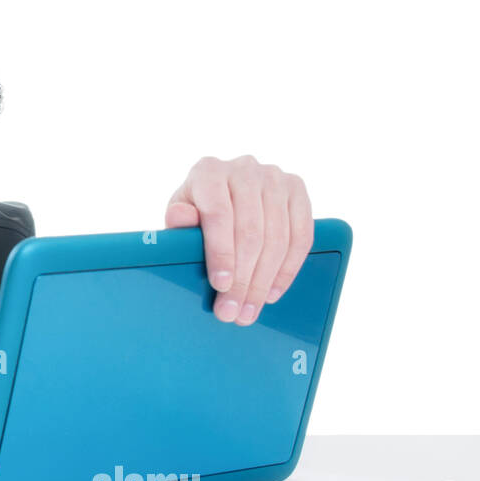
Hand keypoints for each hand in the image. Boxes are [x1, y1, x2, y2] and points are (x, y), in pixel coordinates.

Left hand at [165, 155, 313, 325]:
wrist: (219, 193)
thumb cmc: (195, 209)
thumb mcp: (179, 215)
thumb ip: (178, 220)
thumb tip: (181, 218)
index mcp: (208, 171)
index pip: (218, 215)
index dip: (221, 253)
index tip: (221, 286)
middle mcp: (244, 169)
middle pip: (250, 232)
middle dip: (243, 279)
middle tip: (233, 312)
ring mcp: (274, 178)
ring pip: (277, 237)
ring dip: (265, 281)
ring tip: (251, 309)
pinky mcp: (297, 190)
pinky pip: (301, 235)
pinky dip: (288, 269)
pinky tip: (273, 291)